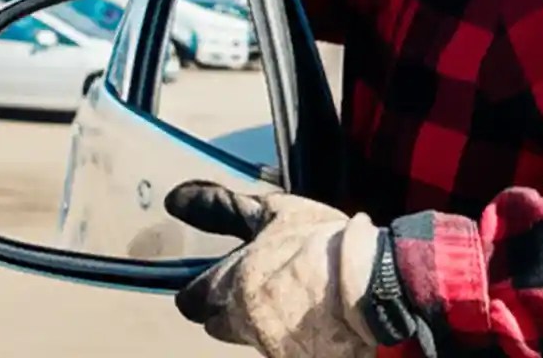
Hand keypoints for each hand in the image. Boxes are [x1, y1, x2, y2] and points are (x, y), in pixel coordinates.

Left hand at [165, 180, 380, 357]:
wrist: (370, 281)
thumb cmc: (318, 242)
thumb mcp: (269, 212)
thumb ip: (218, 208)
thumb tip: (173, 200)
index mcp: (228, 284)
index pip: (192, 301)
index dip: (199, 291)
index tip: (207, 284)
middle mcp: (241, 320)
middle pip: (218, 324)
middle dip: (229, 310)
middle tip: (259, 287)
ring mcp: (267, 343)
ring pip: (251, 334)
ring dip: (263, 320)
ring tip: (293, 297)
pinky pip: (281, 346)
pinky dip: (291, 333)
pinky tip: (311, 314)